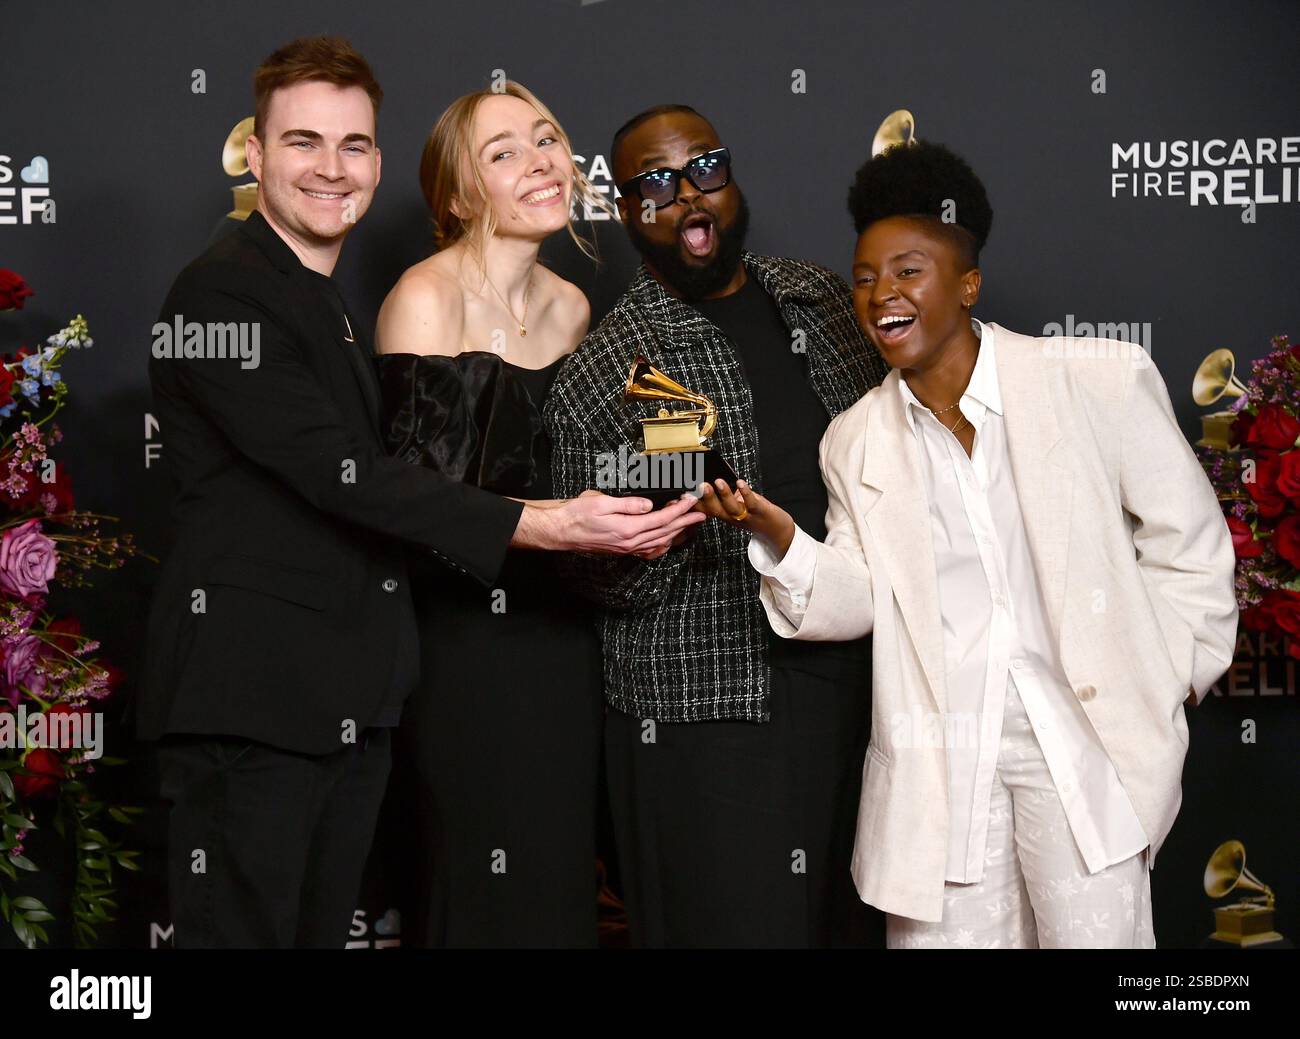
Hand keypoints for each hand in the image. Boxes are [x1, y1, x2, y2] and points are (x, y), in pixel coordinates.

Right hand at [516, 489, 704, 553]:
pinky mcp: (622, 549)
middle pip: (666, 532)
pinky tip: (667, 539)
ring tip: (690, 524)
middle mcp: (630, 542)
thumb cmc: (576, 514)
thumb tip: (648, 505)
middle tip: (702, 514)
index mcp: (627, 529)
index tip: (692, 499)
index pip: (662, 518)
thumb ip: (627, 504)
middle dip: (686, 522)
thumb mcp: (601, 502)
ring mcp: (627, 549)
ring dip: (677, 532)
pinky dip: (662, 544)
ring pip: (660, 542)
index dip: (680, 508)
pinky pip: (648, 550)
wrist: (560, 531)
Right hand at [693, 478, 795, 556]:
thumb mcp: (733, 505)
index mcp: (722, 515)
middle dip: (705, 498)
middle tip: (697, 486)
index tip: (679, 496)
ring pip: (731, 507)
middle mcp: (731, 517)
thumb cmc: (753, 514)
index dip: (691, 504)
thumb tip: (711, 474)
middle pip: (714, 510)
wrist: (776, 531)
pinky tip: (741, 483)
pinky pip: (751, 503)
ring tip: (717, 481)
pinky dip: (746, 493)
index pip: (703, 510)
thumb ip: (722, 494)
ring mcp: (745, 516)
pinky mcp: (759, 512)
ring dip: (724, 494)